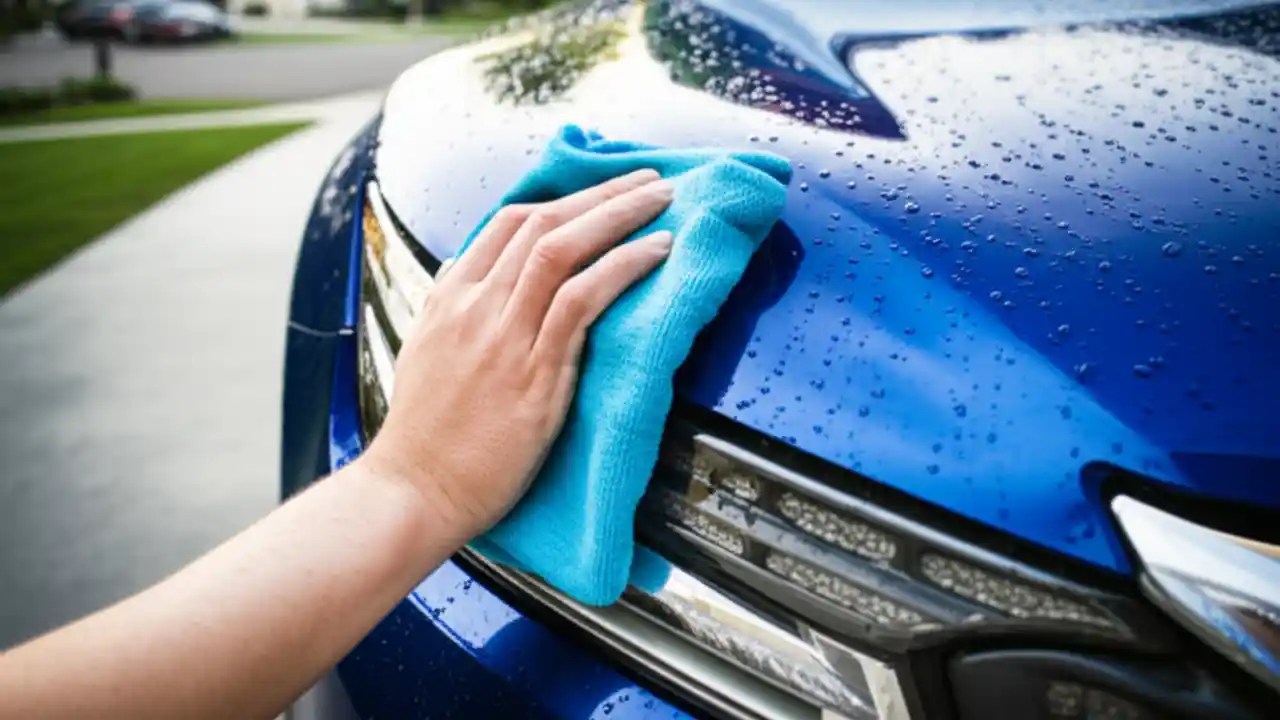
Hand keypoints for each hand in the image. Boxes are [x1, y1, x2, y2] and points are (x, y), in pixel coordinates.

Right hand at [359, 169, 672, 544]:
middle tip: (647, 178)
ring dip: (620, 214)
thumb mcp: (424, 353)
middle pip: (543, 223)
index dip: (563, 199)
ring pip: (564, 248)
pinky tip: (655, 251)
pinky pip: (583, 299)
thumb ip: (448, 306)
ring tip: (662, 199)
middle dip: (601, 192)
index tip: (600, 192)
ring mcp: (504, 337)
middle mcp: (476, 306)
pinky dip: (623, 266)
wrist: (414, 491)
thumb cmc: (425, 436)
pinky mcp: (534, 373)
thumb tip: (464, 267)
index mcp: (451, 298)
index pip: (509, 222)